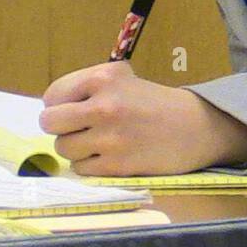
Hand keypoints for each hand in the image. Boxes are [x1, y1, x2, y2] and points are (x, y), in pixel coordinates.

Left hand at [40, 61, 246, 175]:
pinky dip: (91, 166)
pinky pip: (80, 169)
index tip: (75, 109)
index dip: (60, 104)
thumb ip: (88, 88)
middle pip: (50, 122)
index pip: (52, 96)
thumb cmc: (156, 103)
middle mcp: (104, 104)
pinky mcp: (116, 165)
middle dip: (62, 127)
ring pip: (63, 148)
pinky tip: (111, 156)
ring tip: (101, 142)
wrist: (196, 127)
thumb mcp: (124, 79)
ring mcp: (109, 137)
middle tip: (81, 129)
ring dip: (78, 148)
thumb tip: (51, 107)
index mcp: (104, 77)